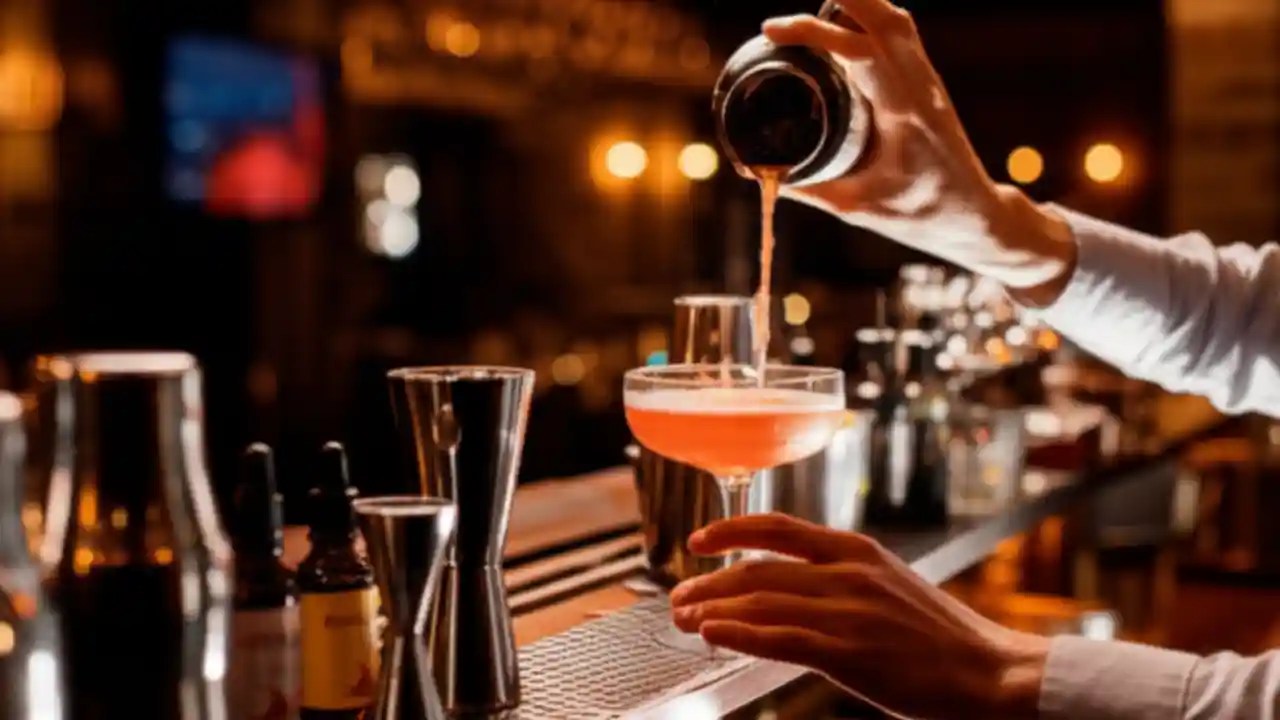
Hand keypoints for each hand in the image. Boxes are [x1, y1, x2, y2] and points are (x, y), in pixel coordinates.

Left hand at [670, 514, 1048, 719]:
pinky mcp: (849, 652)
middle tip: (679, 597)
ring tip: (683, 619)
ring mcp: (847, 612)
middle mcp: (847, 572)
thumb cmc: (939, 636)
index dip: (730, 530)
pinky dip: (738, 635)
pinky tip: (712, 635)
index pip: (777, 527)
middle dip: (709, 583)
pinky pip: (778, 639)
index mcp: (855, 549)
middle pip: (757, 570)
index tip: (699, 541)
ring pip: (759, 603)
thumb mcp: (888, 584)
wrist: (990, 672)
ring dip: (712, 610)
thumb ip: (838, 578)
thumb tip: (786, 586)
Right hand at [764, 1, 1075, 305]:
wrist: (971, 214)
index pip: (860, 54)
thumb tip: (756, 171)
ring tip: (814, 14)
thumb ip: (805, 186)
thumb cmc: (919, 215)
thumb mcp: (854, 206)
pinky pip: (901, 32)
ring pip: (896, 19)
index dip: (814, 32)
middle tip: (788, 16)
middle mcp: (921, 88)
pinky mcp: (927, 81)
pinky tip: (842, 23)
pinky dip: (869, 17)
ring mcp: (928, 80)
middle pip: (885, 17)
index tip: (771, 30)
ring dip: (856, 3)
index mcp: (905, 116)